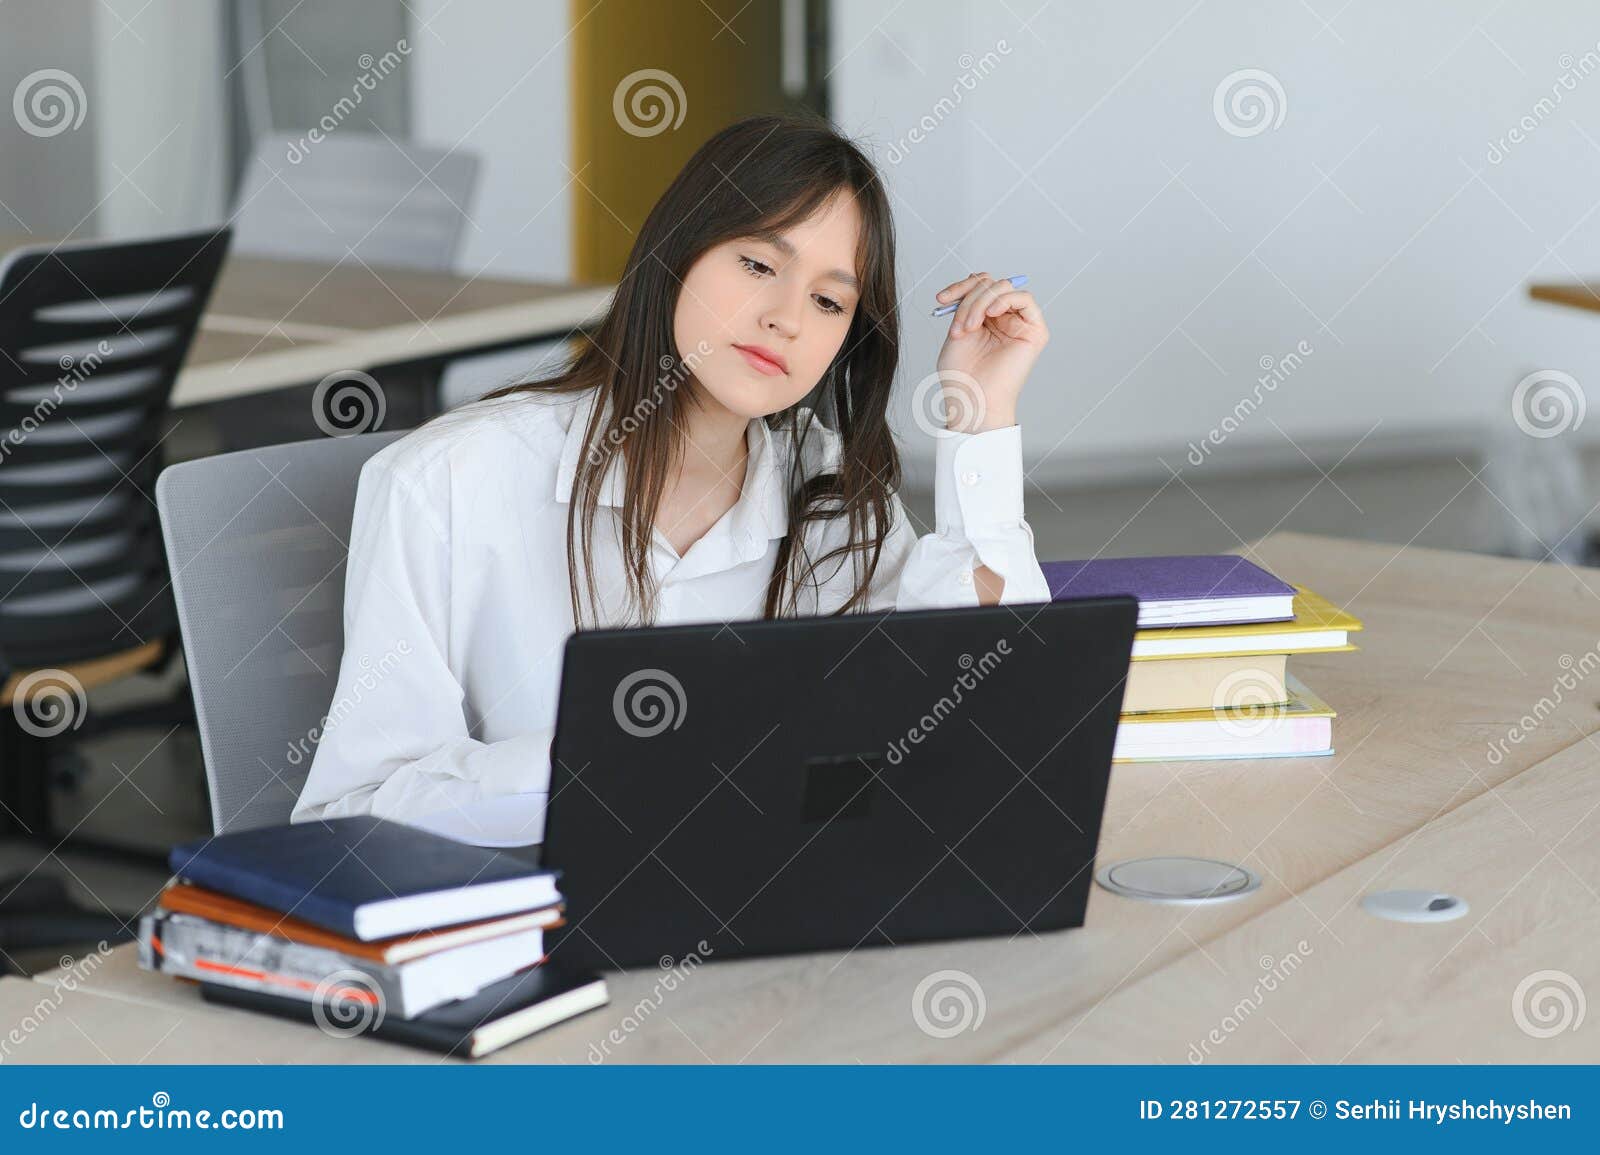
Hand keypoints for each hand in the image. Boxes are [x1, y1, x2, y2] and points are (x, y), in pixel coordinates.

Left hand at [933, 272, 1049, 432]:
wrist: (971, 399)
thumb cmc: (961, 374)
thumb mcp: (957, 328)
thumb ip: (966, 303)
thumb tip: (974, 280)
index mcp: (984, 318)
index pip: (978, 285)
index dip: (960, 287)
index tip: (940, 299)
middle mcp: (1003, 318)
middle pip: (989, 283)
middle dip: (968, 299)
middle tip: (959, 326)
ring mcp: (1019, 323)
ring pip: (1003, 288)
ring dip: (980, 303)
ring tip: (969, 328)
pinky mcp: (1035, 331)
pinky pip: (1025, 298)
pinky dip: (1005, 300)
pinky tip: (991, 314)